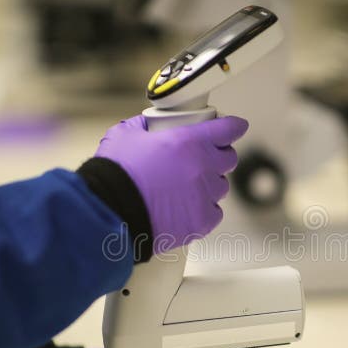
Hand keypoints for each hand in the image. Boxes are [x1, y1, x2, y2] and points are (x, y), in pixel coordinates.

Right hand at [95, 115, 246, 251]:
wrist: (110, 211)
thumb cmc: (115, 174)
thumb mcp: (125, 134)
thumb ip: (143, 125)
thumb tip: (148, 125)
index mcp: (188, 142)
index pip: (227, 129)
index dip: (233, 127)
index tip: (237, 127)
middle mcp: (202, 168)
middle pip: (228, 159)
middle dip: (219, 156)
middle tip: (202, 159)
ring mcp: (204, 196)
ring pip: (221, 187)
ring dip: (209, 184)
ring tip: (187, 188)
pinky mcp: (201, 222)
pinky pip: (214, 212)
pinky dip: (204, 209)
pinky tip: (186, 208)